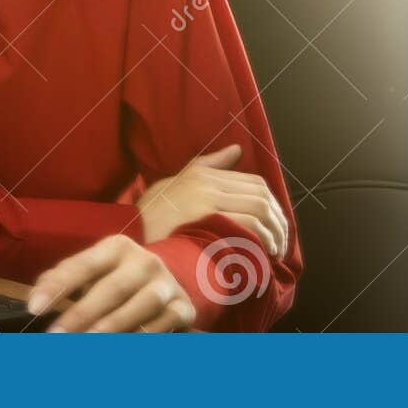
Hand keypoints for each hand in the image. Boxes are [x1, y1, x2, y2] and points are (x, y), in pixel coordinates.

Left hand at [27, 235, 193, 331]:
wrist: (168, 284)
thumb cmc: (118, 279)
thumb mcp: (93, 272)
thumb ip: (63, 280)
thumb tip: (36, 299)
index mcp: (116, 248)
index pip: (83, 264)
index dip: (58, 285)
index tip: (34, 308)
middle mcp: (144, 262)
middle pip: (112, 288)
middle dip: (82, 314)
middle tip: (56, 336)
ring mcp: (166, 284)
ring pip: (141, 306)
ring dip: (113, 327)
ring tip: (88, 344)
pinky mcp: (183, 308)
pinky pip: (163, 326)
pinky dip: (143, 338)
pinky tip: (122, 351)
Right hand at [135, 144, 288, 258]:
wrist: (127, 238)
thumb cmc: (147, 218)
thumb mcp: (172, 184)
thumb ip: (205, 166)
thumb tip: (236, 150)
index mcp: (202, 175)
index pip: (254, 183)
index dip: (273, 207)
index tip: (276, 229)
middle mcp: (207, 183)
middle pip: (261, 196)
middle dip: (278, 223)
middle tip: (280, 247)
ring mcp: (207, 201)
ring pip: (258, 211)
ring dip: (273, 235)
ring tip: (273, 255)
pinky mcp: (206, 220)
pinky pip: (247, 226)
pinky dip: (261, 241)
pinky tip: (261, 256)